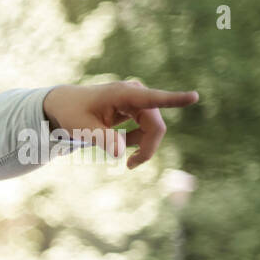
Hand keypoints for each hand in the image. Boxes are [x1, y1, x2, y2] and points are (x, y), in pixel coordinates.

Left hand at [42, 81, 198, 167]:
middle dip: (147, 147)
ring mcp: (138, 99)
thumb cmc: (72, 113)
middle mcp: (135, 93)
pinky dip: (136, 140)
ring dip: (141, 145)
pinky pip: (146, 128)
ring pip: (153, 128)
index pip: (152, 99)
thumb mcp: (81, 128)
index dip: (174, 100)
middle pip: (155, 125)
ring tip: (121, 154)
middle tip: (131, 166)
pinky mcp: (137, 107)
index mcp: (123, 94)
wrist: (65, 105)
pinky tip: (120, 142)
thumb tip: (120, 152)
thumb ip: (101, 139)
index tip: (194, 97)